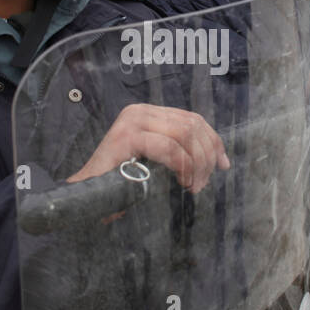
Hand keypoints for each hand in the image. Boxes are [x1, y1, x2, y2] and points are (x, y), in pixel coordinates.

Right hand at [68, 104, 229, 192]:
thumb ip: (182, 153)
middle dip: (206, 155)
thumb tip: (221, 159)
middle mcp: (139, 111)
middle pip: (193, 125)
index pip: (193, 119)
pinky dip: (182, 166)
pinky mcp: (125, 137)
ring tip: (193, 186)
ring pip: (185, 134)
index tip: (223, 165)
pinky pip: (169, 148)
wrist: (85, 197)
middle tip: (202, 183)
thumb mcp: (158, 164)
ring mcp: (131, 122)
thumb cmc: (122, 184)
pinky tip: (182, 182)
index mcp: (148, 114)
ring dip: (197, 163)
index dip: (213, 141)